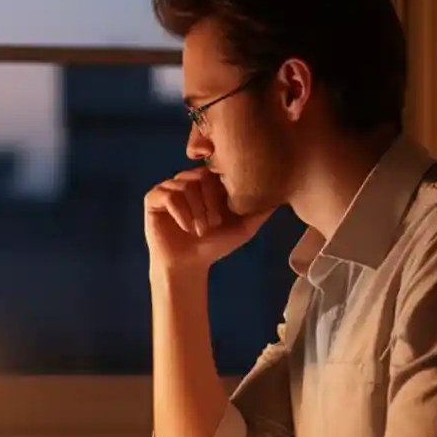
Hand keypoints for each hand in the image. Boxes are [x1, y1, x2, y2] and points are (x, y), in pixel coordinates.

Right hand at [144, 168, 272, 272]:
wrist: (189, 265)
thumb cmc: (214, 245)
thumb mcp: (244, 226)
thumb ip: (260, 210)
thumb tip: (282, 194)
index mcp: (208, 182)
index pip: (217, 171)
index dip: (222, 190)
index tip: (225, 215)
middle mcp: (188, 180)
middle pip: (201, 176)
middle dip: (209, 202)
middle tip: (213, 225)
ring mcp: (170, 187)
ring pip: (185, 185)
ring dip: (196, 210)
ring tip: (200, 230)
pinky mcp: (153, 198)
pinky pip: (168, 194)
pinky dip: (180, 213)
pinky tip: (186, 229)